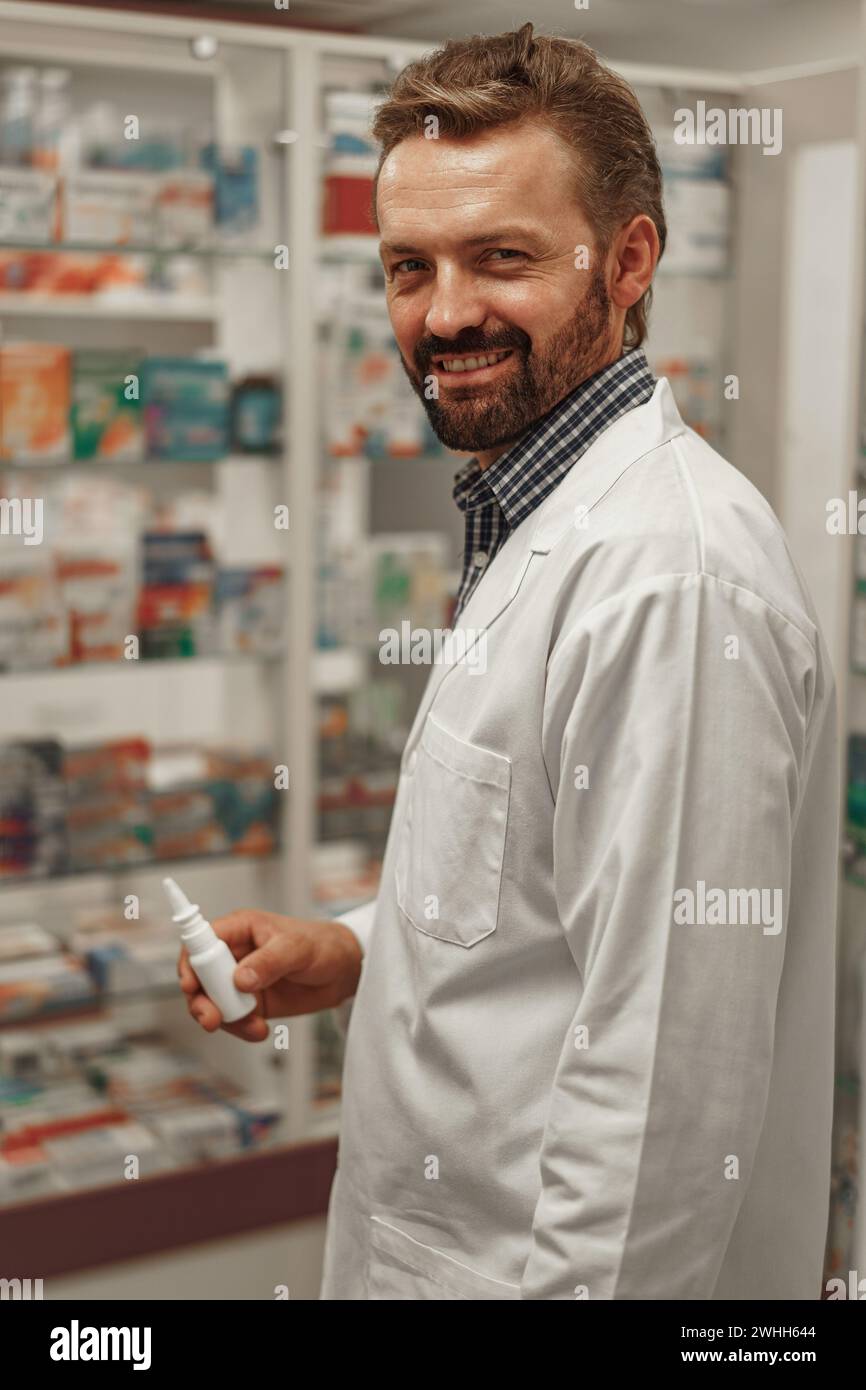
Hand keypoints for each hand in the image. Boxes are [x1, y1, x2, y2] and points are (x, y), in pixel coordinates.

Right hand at [177, 910, 362, 1042]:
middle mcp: (233, 954)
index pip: (201, 941)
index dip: (190, 962)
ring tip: (253, 1027)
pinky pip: (233, 1019)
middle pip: (199, 977)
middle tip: (212, 1020)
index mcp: (239, 929)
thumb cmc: (321, 945)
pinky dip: (241, 1028)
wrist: (343, 971)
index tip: (190, 985)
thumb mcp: (297, 948)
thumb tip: (240, 979)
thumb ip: (268, 962)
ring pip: (212, 1003)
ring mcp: (239, 980)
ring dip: (225, 1020)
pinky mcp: (250, 1002)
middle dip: (200, 1001)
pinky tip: (260, 1031)